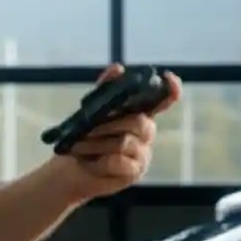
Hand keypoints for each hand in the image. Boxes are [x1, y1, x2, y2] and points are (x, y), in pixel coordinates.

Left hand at [54, 63, 183, 201]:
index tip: (169, 78)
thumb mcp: (89, 111)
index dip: (170, 90)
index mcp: (138, 115)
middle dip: (109, 124)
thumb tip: (118, 68)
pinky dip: (99, 161)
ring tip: (78, 145)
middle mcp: (145, 134)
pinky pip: (118, 162)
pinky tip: (90, 162)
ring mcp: (143, 155)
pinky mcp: (134, 173)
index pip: (162, 101)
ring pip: (124, 143)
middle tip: (85, 129)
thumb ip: (104, 90)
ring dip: (96, 143)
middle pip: (139, 123)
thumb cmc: (82, 137)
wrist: (69, 168)